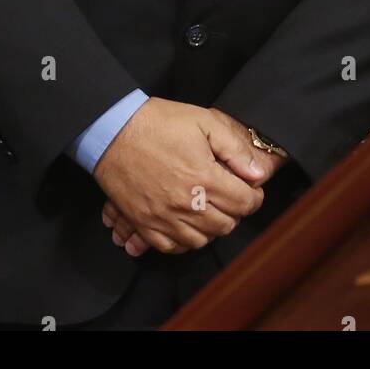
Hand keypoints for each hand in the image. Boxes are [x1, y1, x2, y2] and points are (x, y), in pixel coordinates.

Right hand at [94, 97, 267, 256]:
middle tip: (230, 196)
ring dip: (211, 227)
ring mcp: (164, 218)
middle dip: (235, 211)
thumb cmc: (157, 123)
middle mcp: (187, 204)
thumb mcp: (203, 121)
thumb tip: (256, 172)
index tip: (250, 189)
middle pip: (226, 225)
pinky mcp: (145, 223)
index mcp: (204, 178)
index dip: (253, 196)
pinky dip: (184, 241)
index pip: (245, 203)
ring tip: (209, 209)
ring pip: (201, 240)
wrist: (113, 130)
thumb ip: (234, 148)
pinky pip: (172, 247)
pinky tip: (186, 225)